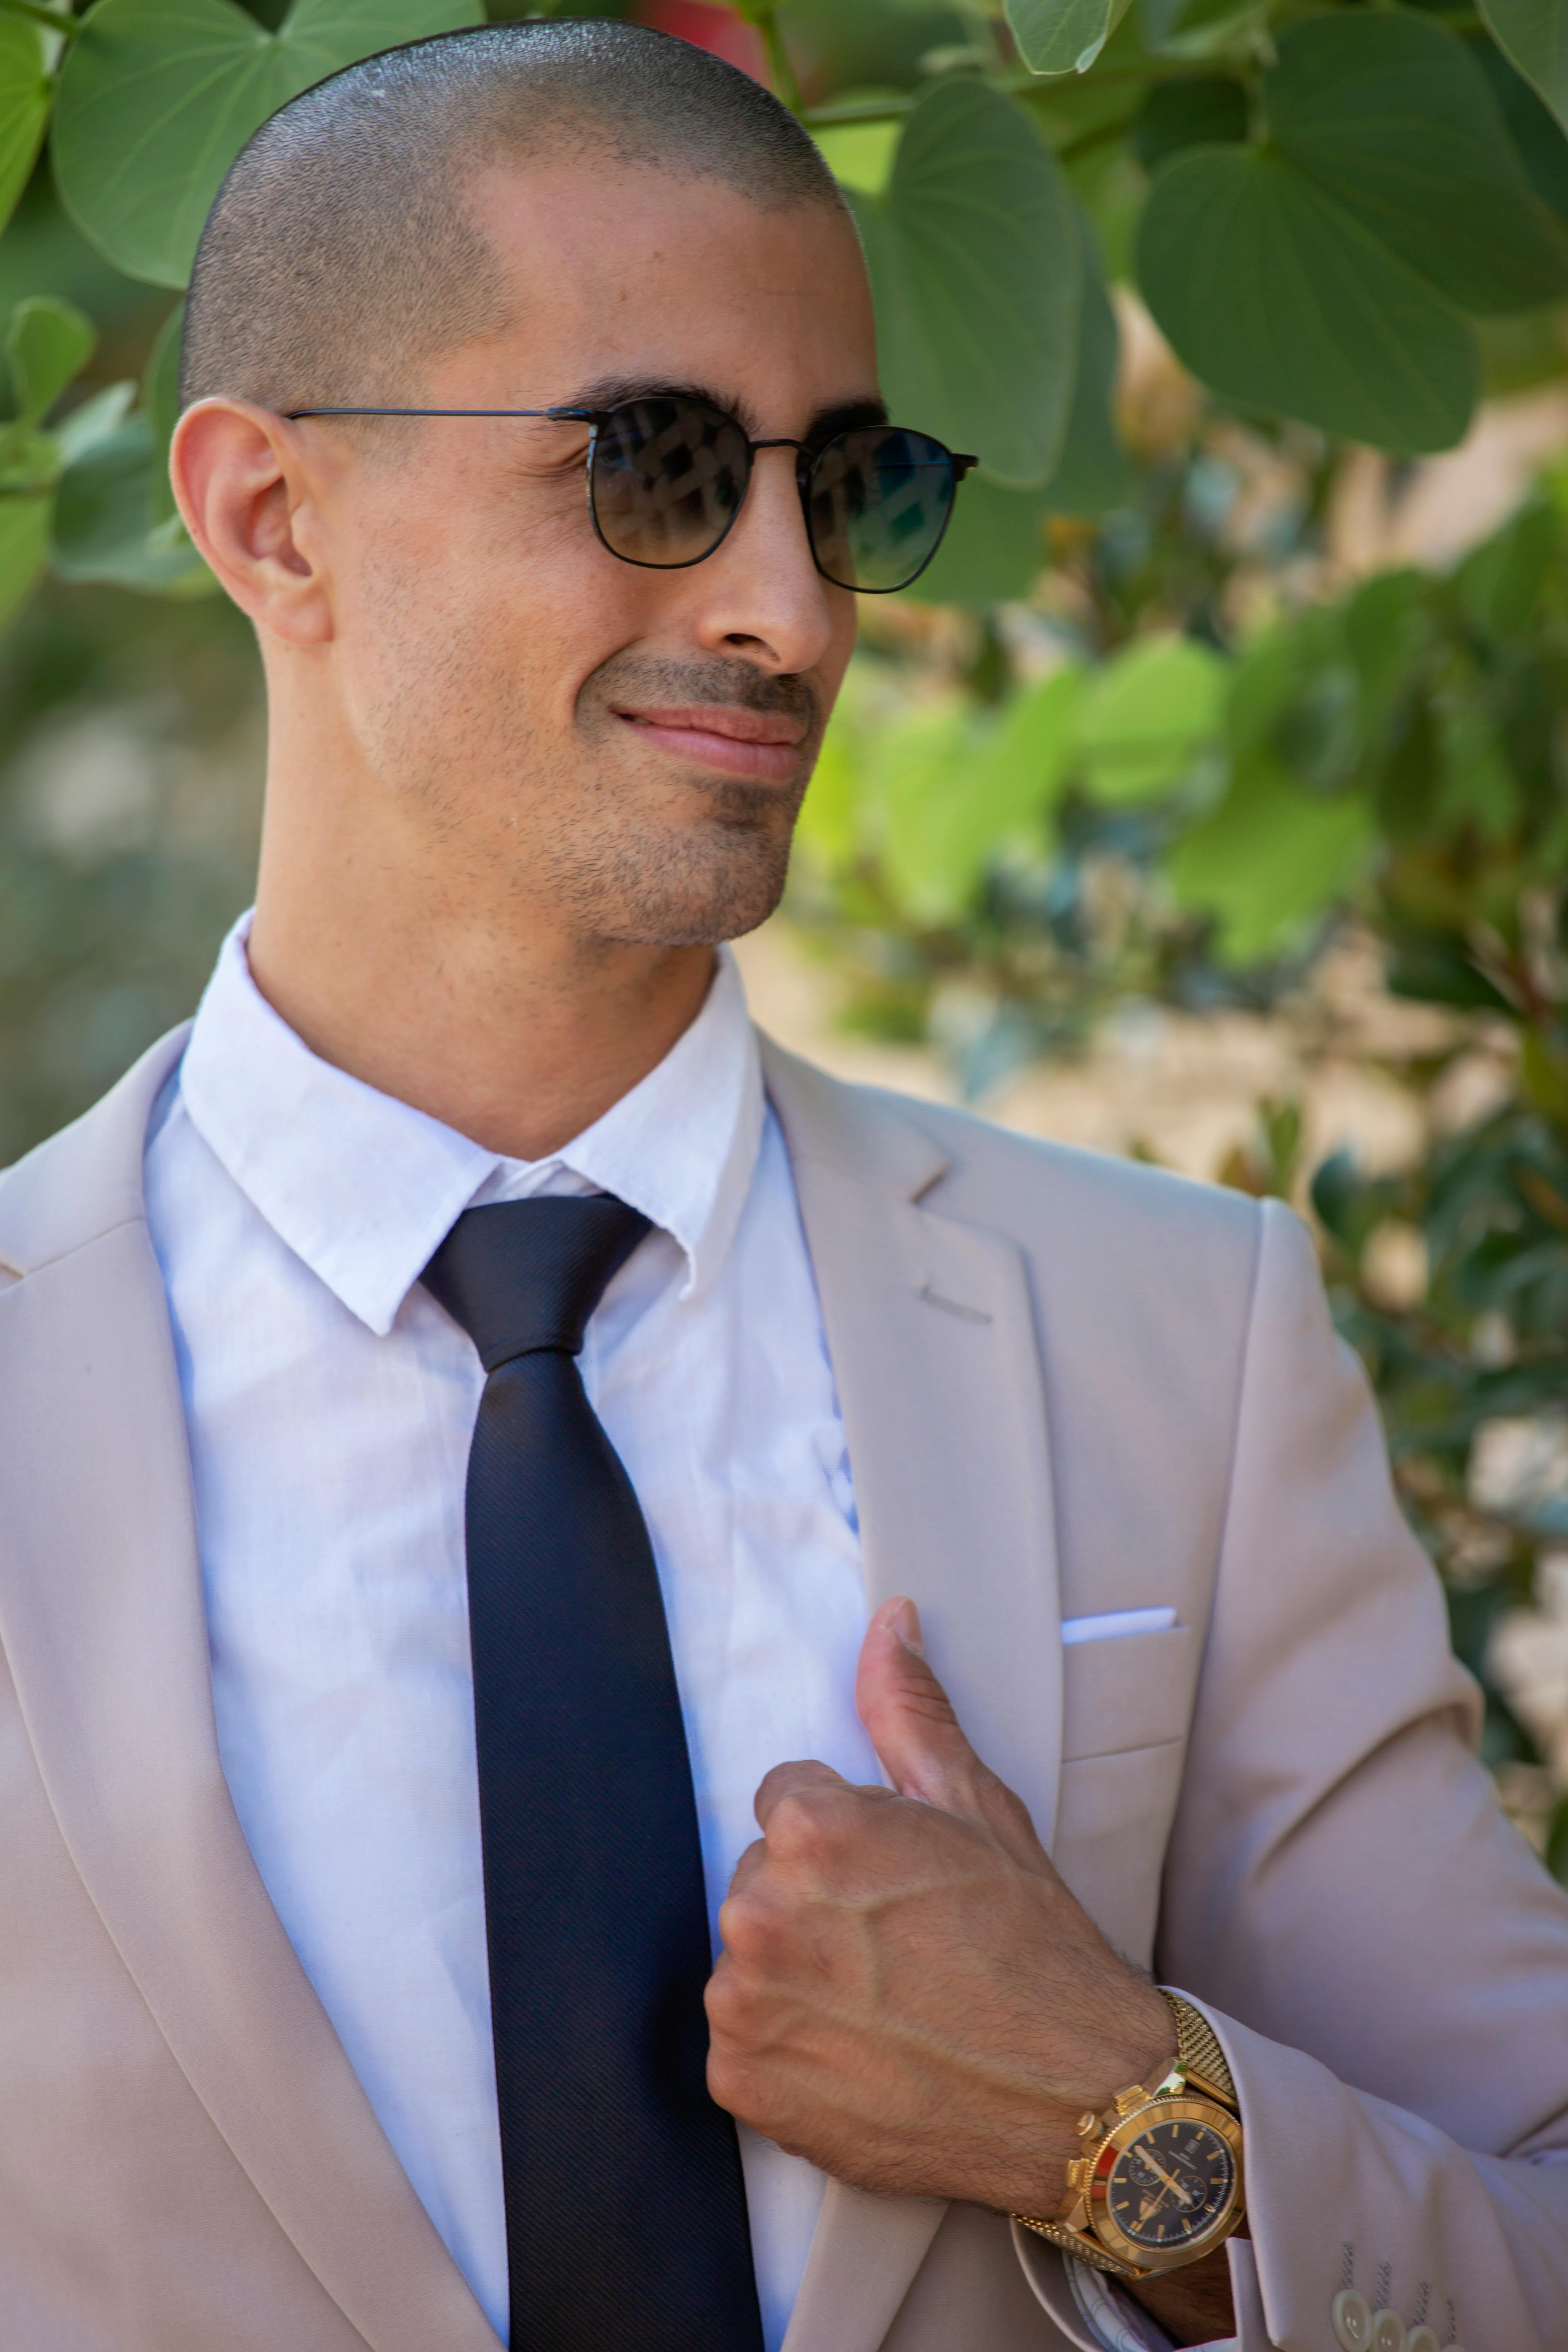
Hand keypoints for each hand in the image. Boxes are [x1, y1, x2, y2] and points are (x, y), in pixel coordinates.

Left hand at [704, 1595, 1175, 2216]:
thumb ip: (909, 1707)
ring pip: (750, 1960)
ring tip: (885, 2003)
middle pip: (762, 1879)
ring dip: (799, 1975)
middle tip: (897, 1945)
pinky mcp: (744, 2084)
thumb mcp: (976, 1806)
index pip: (785, 1803)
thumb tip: (888, 1623)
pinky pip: (743, 2044)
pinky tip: (860, 2054)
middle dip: (817, 1901)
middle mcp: (760, 1912)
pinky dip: (789, 2050)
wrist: (1075, 2091)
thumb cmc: (1031, 1947)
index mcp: (809, 1831)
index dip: (846, 1840)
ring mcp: (746, 2005)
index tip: (895, 1883)